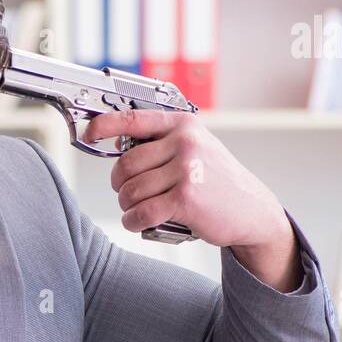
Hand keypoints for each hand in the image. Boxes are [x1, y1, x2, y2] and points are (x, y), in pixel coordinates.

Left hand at [85, 108, 300, 289]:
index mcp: (183, 125)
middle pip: (125, 164)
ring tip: (138, 209)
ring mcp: (186, 169)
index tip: (89, 134)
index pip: (133, 119)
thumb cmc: (216, 180)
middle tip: (126, 192)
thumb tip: (116, 145)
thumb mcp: (195, 148)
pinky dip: (133, 221)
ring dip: (127, 206)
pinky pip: (141, 212)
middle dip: (119, 183)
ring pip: (130, 190)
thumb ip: (162, 143)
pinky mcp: (185, 198)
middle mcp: (185, 142)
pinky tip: (137, 221)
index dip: (104, 126)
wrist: (251, 209)